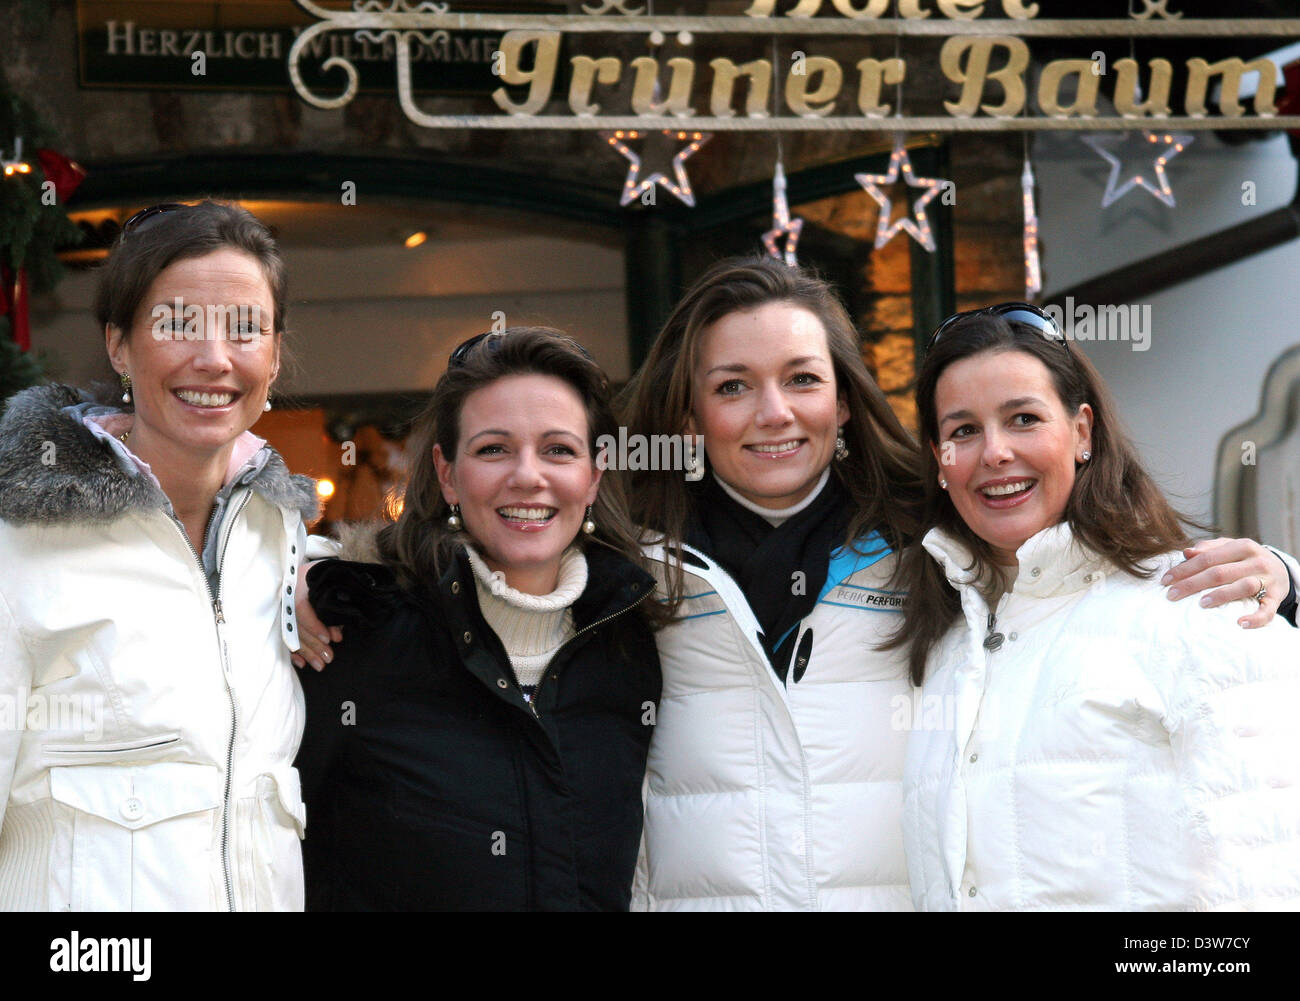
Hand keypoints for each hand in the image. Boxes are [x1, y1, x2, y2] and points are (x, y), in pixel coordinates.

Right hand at [289, 560, 342, 669]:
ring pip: (291, 634)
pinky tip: (302, 664)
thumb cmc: (324, 577)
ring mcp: (281, 609)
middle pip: (297, 625)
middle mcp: (285, 598)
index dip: (314, 625)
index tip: (328, 639)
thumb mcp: (331, 585)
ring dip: (306, 652)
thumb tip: (337, 635)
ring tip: (320, 665)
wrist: (308, 571)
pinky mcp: (281, 619)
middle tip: (329, 658)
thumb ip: (334, 608)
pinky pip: (284, 638)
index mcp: (298, 584)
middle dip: (313, 645)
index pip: (301, 607)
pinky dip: (293, 653)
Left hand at [1162, 537, 1289, 628]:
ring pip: (1243, 586)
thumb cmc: (1245, 559)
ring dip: (1221, 595)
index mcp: (1242, 546)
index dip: (1184, 569)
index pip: (1207, 558)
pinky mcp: (1276, 597)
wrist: (1282, 568)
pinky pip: (1268, 610)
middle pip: (1220, 572)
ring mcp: (1268, 579)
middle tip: (1172, 595)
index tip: (1165, 581)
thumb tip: (1186, 552)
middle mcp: (1256, 561)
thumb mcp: (1230, 548)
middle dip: (1192, 584)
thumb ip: (1209, 548)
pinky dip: (1256, 618)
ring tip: (1201, 604)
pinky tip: (1240, 623)